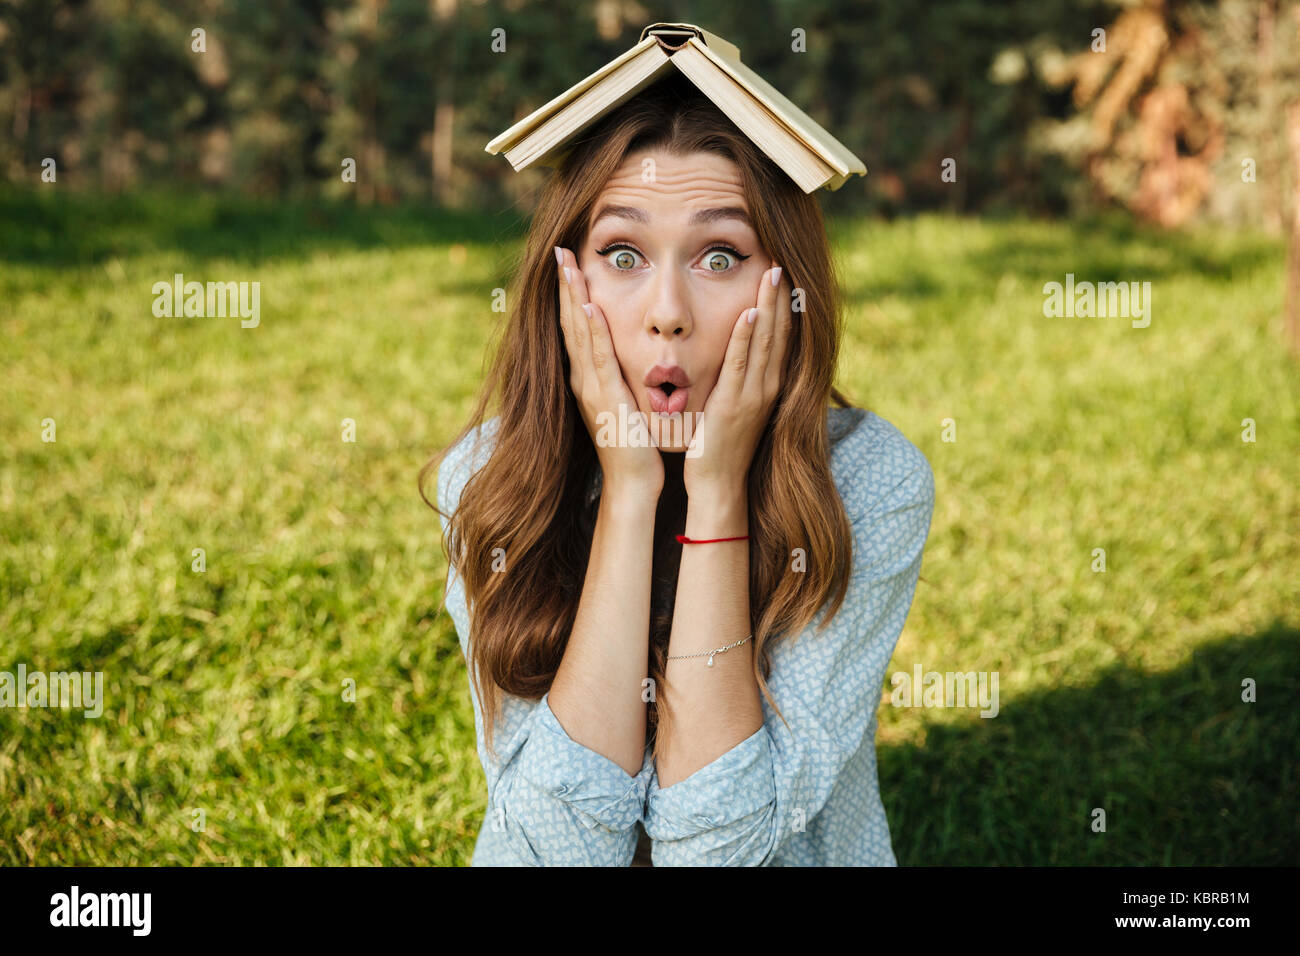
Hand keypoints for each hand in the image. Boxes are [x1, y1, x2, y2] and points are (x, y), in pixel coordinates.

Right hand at [555, 246, 663, 500]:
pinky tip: (588, 310)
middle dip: (566, 287)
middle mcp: (583, 380)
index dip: (571, 295)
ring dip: (573, 299)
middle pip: (570, 324)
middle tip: (559, 252)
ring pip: (579, 334)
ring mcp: (590, 389)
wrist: (633, 484)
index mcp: (588, 379)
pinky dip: (591, 334)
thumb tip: (628, 359)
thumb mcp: (625, 404)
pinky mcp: (606, 399)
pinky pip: (597, 360)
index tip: (569, 264)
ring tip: (567, 266)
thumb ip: (622, 380)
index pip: (577, 328)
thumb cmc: (634, 447)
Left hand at [682, 262, 791, 498]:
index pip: (779, 339)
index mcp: (768, 386)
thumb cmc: (720, 446)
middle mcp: (767, 387)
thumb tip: (735, 358)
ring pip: (764, 342)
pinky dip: (746, 338)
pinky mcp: (734, 403)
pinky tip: (749, 314)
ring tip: (773, 276)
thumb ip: (738, 381)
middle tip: (782, 265)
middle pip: (778, 334)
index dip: (782, 308)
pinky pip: (740, 364)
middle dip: (780, 299)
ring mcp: (754, 395)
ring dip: (768, 307)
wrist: (717, 483)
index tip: (783, 279)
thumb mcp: (735, 406)